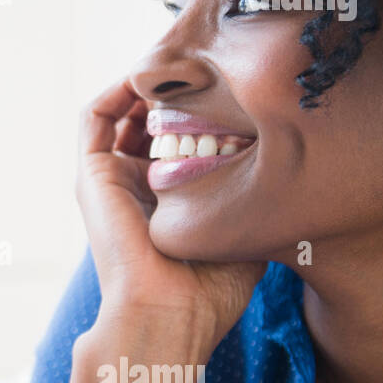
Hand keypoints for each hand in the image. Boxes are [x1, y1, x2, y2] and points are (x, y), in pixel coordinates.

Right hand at [75, 79, 265, 357]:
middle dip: (176, 93)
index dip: (202, 114)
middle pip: (148, 122)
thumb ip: (255, 203)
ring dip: (146, 85)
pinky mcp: (92, 175)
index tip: (235, 93)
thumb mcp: (243, 236)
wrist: (167, 315)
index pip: (177, 144)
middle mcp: (134, 187)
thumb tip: (290, 172)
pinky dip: (116, 90)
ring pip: (120, 113)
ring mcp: (110, 180)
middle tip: (209, 68)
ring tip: (180, 66)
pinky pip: (93, 116)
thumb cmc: (208, 293)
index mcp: (166, 204)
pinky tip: (150, 78)